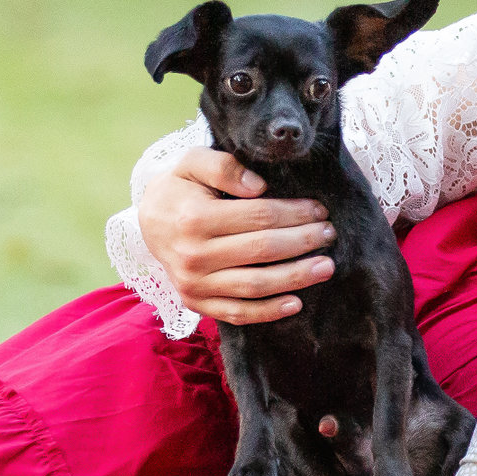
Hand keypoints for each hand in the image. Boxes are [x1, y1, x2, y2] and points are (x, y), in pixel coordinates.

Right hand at [137, 148, 336, 325]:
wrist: (147, 221)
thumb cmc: (180, 188)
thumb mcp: (192, 163)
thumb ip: (224, 166)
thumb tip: (259, 186)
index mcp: (194, 218)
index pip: (259, 217)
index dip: (294, 213)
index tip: (319, 209)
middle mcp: (193, 255)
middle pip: (262, 250)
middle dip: (303, 242)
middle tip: (329, 235)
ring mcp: (194, 284)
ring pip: (255, 285)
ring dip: (296, 277)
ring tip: (326, 266)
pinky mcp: (196, 303)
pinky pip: (237, 313)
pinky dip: (269, 312)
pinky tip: (296, 302)